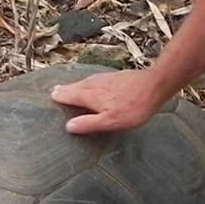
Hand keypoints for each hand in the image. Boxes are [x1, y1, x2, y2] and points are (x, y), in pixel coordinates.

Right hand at [50, 69, 164, 134]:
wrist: (154, 86)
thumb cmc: (134, 106)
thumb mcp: (110, 121)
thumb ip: (89, 123)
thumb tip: (69, 126)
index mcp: (89, 95)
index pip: (67, 95)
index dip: (58, 97)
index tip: (49, 97)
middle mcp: (93, 84)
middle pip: (73, 87)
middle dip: (64, 90)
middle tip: (54, 91)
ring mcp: (104, 79)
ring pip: (84, 82)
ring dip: (75, 86)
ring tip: (68, 89)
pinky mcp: (114, 77)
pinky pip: (94, 80)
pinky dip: (87, 84)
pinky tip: (91, 85)